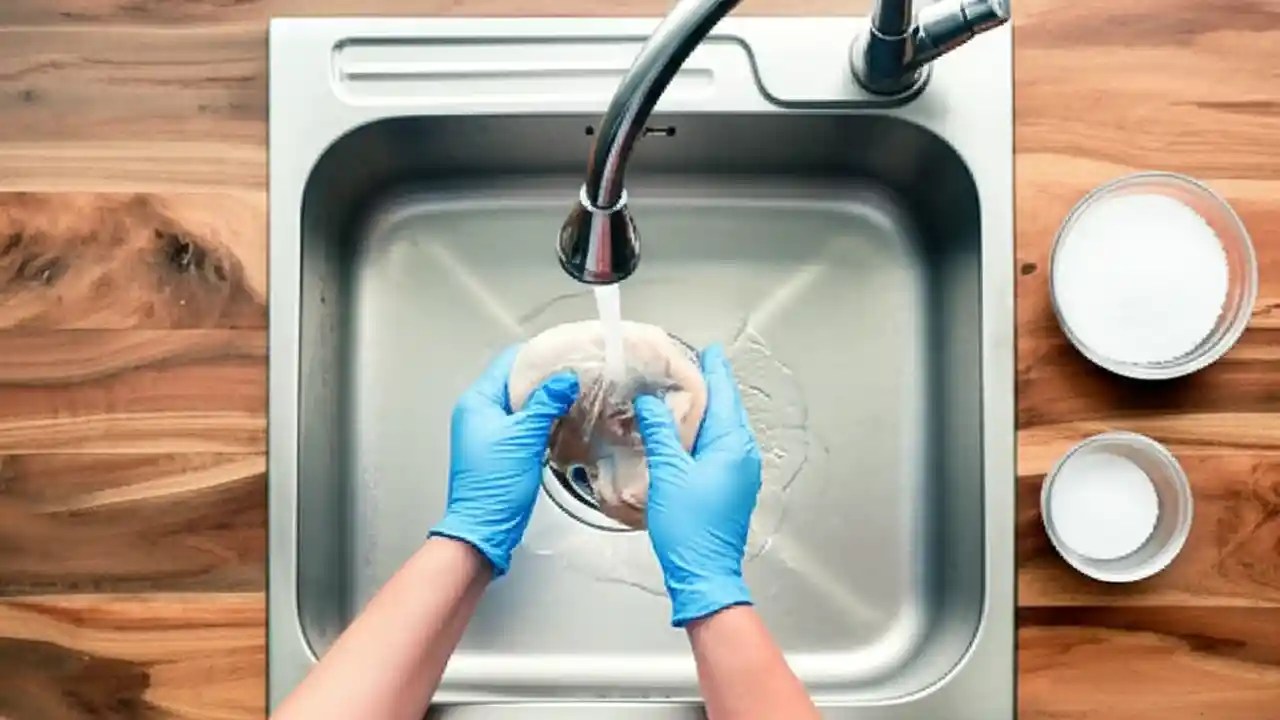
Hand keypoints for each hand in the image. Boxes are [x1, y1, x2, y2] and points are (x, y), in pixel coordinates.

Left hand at [430, 346, 577, 576]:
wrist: (484, 528)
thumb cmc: (495, 485)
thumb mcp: (525, 438)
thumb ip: (546, 403)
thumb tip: (565, 377)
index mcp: (478, 402)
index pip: (508, 362)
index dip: (536, 353)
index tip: (565, 350)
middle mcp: (480, 412)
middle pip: (515, 380)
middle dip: (546, 375)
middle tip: (577, 372)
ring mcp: (490, 432)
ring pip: (522, 403)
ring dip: (546, 398)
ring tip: (577, 392)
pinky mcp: (502, 449)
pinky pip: (524, 424)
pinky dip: (543, 418)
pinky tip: (565, 419)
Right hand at [633, 344, 761, 626]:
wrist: (704, 572)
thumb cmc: (688, 525)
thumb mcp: (667, 472)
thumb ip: (660, 432)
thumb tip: (650, 402)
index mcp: (732, 445)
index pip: (724, 396)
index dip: (714, 371)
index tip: (708, 351)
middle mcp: (743, 455)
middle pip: (728, 411)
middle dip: (711, 388)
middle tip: (693, 367)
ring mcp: (740, 473)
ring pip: (724, 430)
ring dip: (707, 412)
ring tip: (686, 394)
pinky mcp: (731, 488)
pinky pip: (720, 449)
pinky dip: (705, 434)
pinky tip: (688, 433)